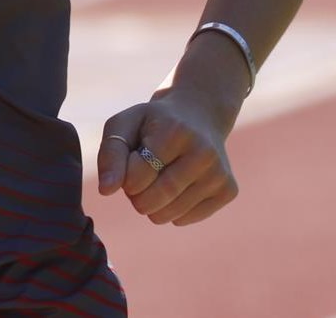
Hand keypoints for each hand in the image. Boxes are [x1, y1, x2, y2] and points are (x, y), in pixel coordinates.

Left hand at [96, 87, 237, 226]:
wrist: (198, 114)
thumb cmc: (153, 123)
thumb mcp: (124, 124)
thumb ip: (110, 154)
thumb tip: (106, 190)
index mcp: (175, 131)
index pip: (136, 176)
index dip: (125, 175)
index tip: (132, 159)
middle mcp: (203, 153)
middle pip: (152, 200)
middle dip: (136, 194)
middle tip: (142, 173)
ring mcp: (219, 173)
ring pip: (168, 215)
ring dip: (153, 203)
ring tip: (160, 176)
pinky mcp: (228, 190)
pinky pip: (184, 219)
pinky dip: (172, 209)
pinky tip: (179, 183)